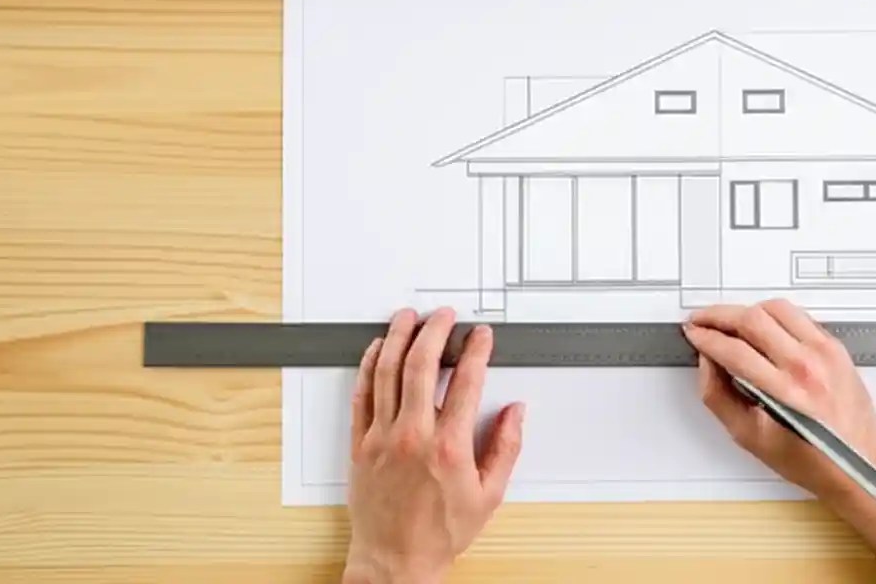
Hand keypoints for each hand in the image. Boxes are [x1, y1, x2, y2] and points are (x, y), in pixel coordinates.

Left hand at [343, 308, 524, 583]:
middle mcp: (413, 436)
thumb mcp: (489, 495)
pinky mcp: (361, 444)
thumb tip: (515, 413)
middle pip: (422, 365)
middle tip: (444, 316)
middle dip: (435, 331)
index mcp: (449, 446)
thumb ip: (505, 449)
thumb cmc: (440, 533)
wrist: (395, 561)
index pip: (467, 382)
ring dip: (398, 338)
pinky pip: (362, 395)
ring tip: (408, 317)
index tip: (481, 336)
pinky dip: (368, 367)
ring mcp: (383, 438)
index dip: (477, 351)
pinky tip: (377, 350)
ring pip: (387, 373)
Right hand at [683, 299, 875, 501]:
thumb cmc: (810, 459)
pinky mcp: (835, 347)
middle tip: (703, 320)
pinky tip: (763, 326)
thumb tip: (707, 363)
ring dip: (746, 310)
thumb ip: (719, 398)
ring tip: (730, 322)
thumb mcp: (751, 438)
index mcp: (785, 392)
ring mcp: (824, 353)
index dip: (705, 338)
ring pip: (776, 309)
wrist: (859, 463)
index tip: (694, 335)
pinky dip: (774, 315)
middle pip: (752, 320)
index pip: (733, 350)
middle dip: (718, 315)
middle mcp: (807, 366)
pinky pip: (799, 316)